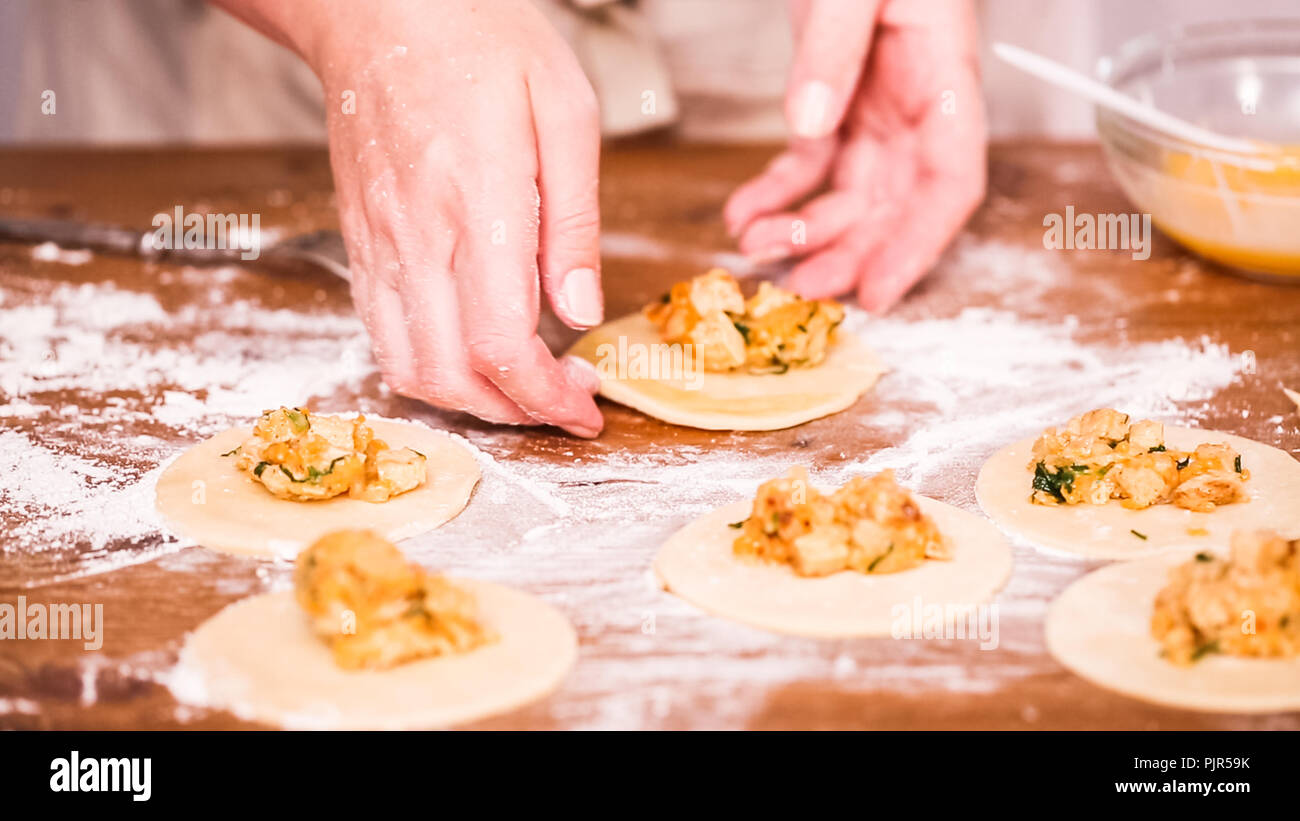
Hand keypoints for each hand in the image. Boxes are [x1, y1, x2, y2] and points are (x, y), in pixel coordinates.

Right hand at [217, 0, 604, 435]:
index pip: (503, 345)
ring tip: (522, 389)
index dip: (547, 398)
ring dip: (469, 403)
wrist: (380, 7)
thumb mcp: (564, 110)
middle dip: (516, 414)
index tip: (585, 407)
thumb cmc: (481, 40)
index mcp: (477, 205)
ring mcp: (379, 245)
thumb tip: (579, 310)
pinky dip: (428, 368)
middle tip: (564, 402)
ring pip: (409, 367)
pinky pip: (382, 333)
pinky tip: (470, 357)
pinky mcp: (361, 242)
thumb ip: (572, 222)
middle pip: (453, 377)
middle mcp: (418, 238)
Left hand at [723, 0, 986, 311]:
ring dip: (807, 228)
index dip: (919, 246)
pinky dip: (778, 190)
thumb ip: (833, 49)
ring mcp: (878, 103)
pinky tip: (743, 211)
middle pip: (896, 203)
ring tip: (757, 247)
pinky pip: (812, 160)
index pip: (950, 182)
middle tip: (801, 287)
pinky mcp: (836, 94)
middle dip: (850, 252)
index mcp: (943, 77)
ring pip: (851, 191)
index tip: (880, 291)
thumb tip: (808, 127)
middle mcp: (916, 103)